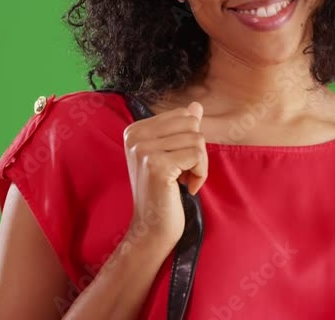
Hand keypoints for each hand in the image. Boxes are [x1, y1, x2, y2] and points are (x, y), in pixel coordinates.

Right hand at [122, 101, 207, 252]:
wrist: (151, 229)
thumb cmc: (163, 193)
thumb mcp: (170, 155)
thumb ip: (181, 129)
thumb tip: (196, 105)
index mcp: (135, 130)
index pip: (183, 115)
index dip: (189, 140)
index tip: (177, 163)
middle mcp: (135, 136)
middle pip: (191, 124)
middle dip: (196, 151)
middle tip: (183, 173)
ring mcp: (144, 150)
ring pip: (197, 139)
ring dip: (199, 165)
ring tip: (183, 182)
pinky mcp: (157, 165)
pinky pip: (197, 155)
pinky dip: (200, 174)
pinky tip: (186, 188)